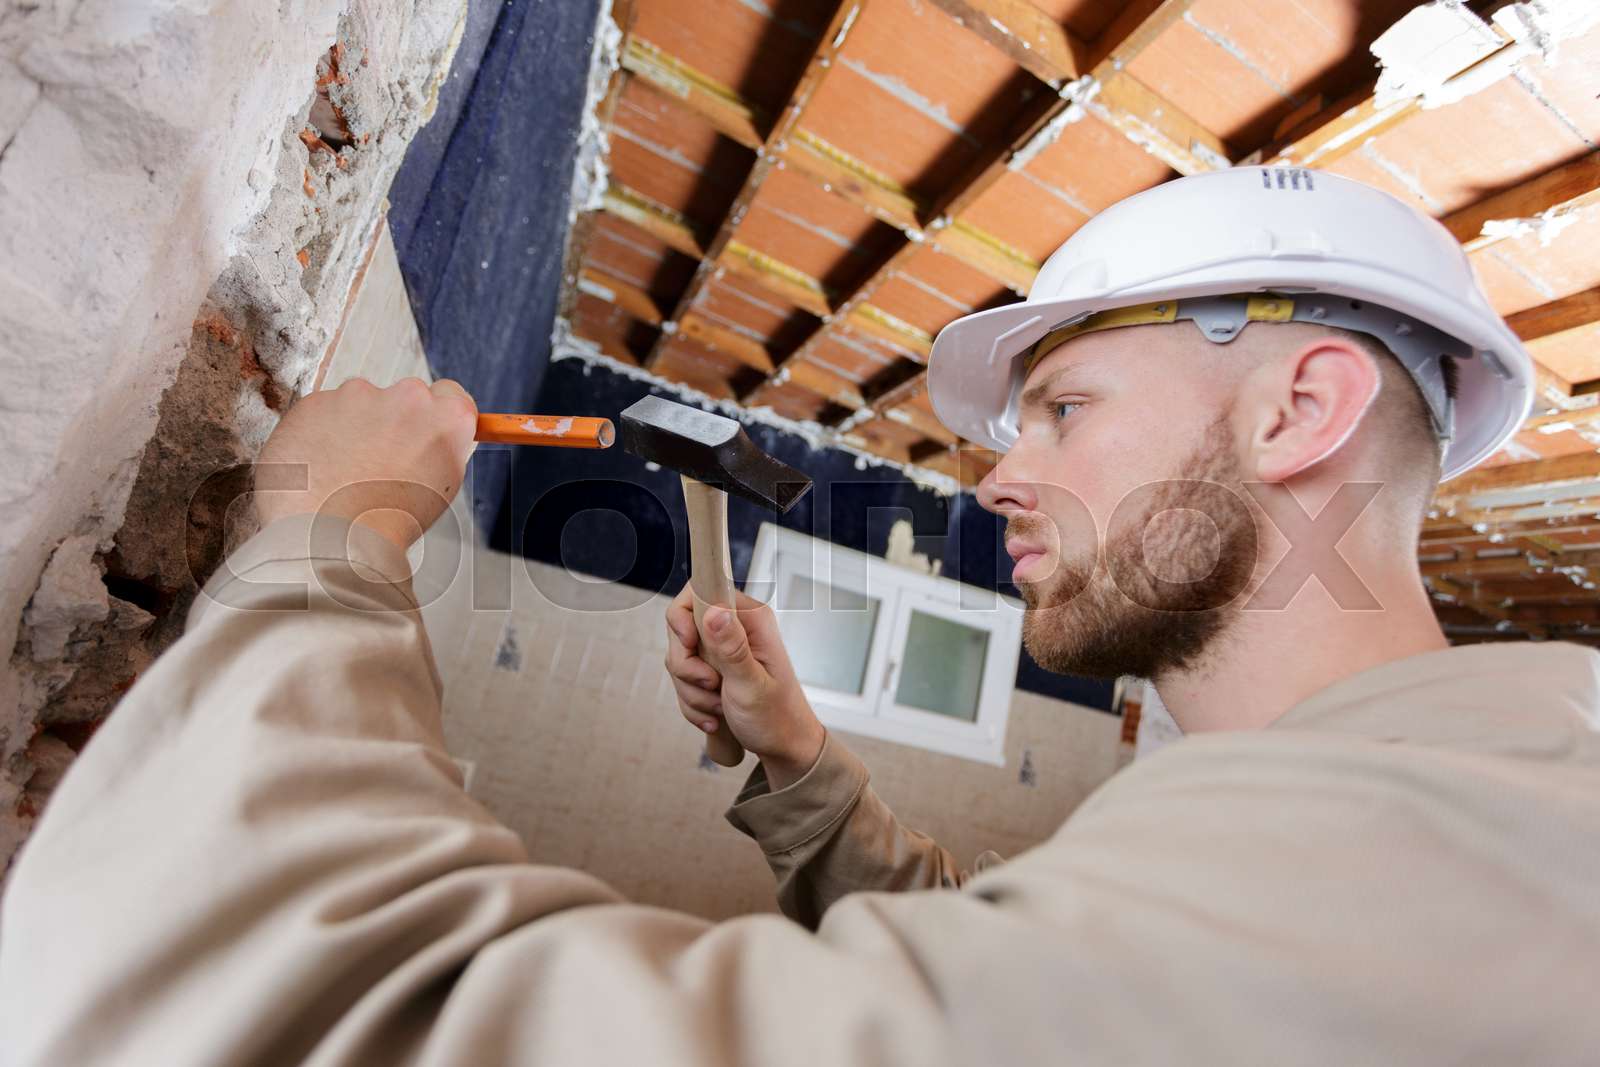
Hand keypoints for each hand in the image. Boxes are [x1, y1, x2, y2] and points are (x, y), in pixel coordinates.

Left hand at [254, 377, 476, 550]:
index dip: (434, 416)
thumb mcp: (441, 487)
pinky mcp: (317, 401)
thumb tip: (433, 438)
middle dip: (392, 422)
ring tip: (344, 472)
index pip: (450, 395)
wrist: (333, 537)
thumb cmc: (388, 523)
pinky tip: (320, 467)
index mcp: (448, 418)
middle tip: (379, 463)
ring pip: (360, 403)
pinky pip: (322, 412)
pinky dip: (320, 433)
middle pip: (403, 397)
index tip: (422, 430)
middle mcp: (408, 396)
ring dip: (354, 427)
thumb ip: (441, 449)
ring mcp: (359, 395)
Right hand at [664, 586, 824, 788]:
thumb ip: (731, 649)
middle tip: (711, 686)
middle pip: (681, 628)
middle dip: (686, 666)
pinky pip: (684, 679)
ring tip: (719, 707)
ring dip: (691, 690)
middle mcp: (735, 627)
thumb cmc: (777, 718)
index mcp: (750, 619)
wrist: (784, 747)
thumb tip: (713, 612)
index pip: (700, 590)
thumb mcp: (751, 686)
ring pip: (679, 657)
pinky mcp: (713, 668)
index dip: (683, 616)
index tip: (689, 644)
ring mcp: (722, 648)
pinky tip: (715, 716)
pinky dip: (692, 702)